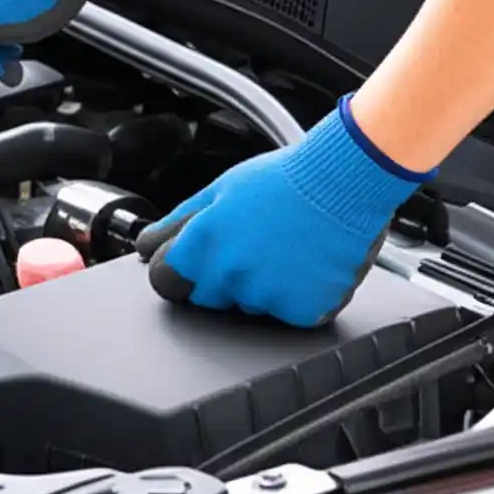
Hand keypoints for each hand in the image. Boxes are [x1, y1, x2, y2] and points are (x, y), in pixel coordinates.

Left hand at [135, 96, 431, 327]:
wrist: (349, 178)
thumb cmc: (286, 178)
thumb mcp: (220, 190)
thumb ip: (177, 224)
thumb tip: (144, 247)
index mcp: (202, 244)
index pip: (164, 282)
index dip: (178, 271)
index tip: (195, 262)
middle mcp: (230, 274)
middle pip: (207, 299)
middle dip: (222, 279)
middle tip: (255, 245)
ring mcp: (268, 296)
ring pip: (249, 308)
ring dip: (262, 289)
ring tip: (286, 249)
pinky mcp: (304, 311)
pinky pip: (289, 316)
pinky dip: (298, 298)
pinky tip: (307, 266)